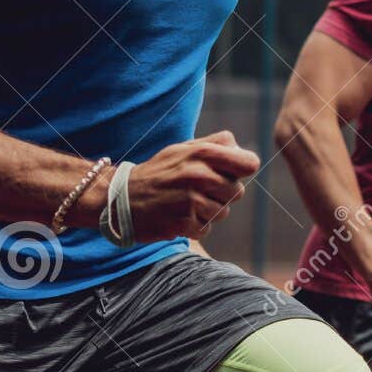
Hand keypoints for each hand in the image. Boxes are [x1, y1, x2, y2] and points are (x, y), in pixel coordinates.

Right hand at [126, 130, 259, 242]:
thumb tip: (241, 150)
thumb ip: (214, 144)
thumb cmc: (158, 172)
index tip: (230, 173)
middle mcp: (199, 175)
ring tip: (186, 203)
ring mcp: (192, 200)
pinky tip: (179, 215)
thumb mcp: (182, 148)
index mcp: (202, 153)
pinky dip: (195, 226)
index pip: (249, 163)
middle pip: (237, 191)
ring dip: (208, 211)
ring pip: (223, 212)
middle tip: (199, 190)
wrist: (122, 197)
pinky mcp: (184, 223)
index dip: (242, 169)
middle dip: (222, 193)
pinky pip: (206, 228)